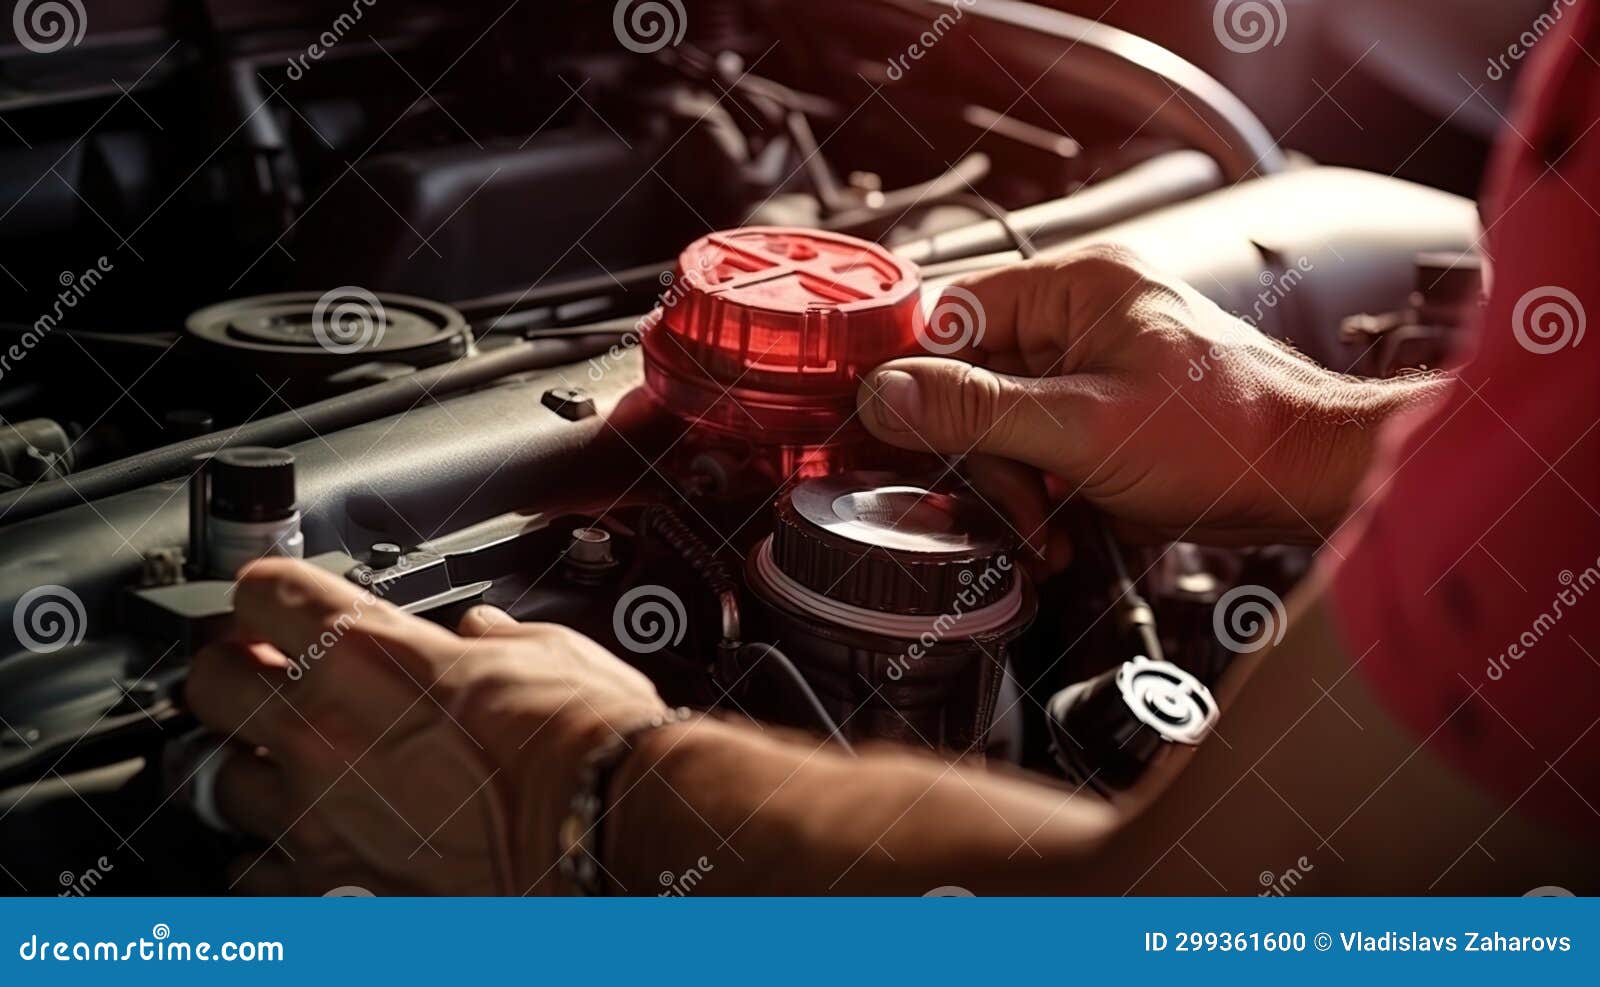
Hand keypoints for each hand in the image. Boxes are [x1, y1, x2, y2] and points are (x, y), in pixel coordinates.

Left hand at [184, 557, 665, 894]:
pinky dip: (271, 859)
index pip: (262, 594)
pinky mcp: (329, 891)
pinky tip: (306, 848)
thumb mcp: (547, 651)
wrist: (608, 834)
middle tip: (265, 683)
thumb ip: (493, 640)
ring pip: (216, 783)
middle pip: (209, 683)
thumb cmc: (588, 742)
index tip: (280, 612)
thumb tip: (480, 638)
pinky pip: (252, 874)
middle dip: (233, 676)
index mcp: (371, 652)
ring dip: (247, 771)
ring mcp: (316, 816)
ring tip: (287, 773)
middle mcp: (323, 730)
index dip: (268, 598)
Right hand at [857, 247, 1440, 551]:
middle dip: (979, 456)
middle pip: (973, 381)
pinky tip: (1060, 529)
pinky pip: (1038, 452)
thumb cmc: (1234, 435)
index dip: (913, 373)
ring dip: (1010, 488)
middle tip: (1000, 502)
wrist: (1312, 481)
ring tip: (1043, 528)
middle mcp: (1080, 319)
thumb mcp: (1084, 427)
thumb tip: (891, 395)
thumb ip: (978, 412)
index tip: (883, 424)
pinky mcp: (1105, 419)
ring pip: (1002, 427)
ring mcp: (1093, 371)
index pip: (952, 314)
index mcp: (1076, 288)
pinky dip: (1039, 496)